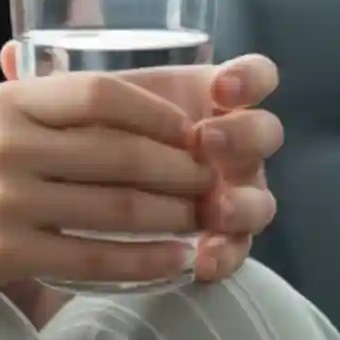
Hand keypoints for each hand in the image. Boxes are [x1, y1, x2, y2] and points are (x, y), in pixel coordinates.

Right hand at [0, 73, 213, 290]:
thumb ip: (47, 105)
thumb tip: (139, 95)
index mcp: (7, 102)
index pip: (99, 93)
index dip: (157, 112)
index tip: (191, 129)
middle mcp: (5, 145)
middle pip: (119, 153)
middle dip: (182, 169)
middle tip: (214, 180)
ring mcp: (3, 200)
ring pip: (116, 207)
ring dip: (174, 215)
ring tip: (205, 217)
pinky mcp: (3, 252)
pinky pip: (94, 258)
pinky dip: (146, 260)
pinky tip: (176, 259)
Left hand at [108, 55, 282, 281]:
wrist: (74, 189)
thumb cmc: (90, 133)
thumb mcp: (96, 107)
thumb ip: (115, 98)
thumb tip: (106, 87)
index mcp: (214, 103)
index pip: (255, 79)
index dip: (250, 80)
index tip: (221, 88)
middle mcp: (232, 147)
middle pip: (264, 135)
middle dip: (243, 135)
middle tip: (207, 139)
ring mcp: (232, 194)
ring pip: (260, 199)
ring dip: (244, 204)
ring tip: (218, 210)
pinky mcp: (220, 240)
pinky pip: (236, 251)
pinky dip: (224, 255)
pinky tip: (202, 260)